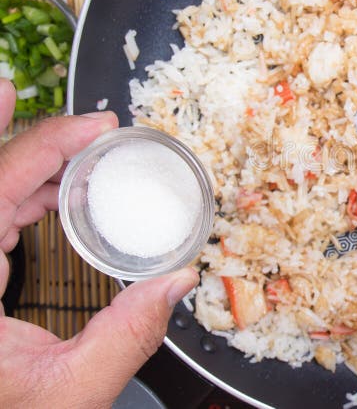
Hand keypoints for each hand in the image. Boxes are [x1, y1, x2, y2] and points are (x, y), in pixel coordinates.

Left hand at [0, 79, 198, 406]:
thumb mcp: (68, 391)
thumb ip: (126, 337)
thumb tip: (177, 282)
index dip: (46, 145)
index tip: (94, 126)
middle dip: (39, 140)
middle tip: (95, 127)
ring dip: (38, 166)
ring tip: (88, 154)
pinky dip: (26, 193)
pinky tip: (57, 191)